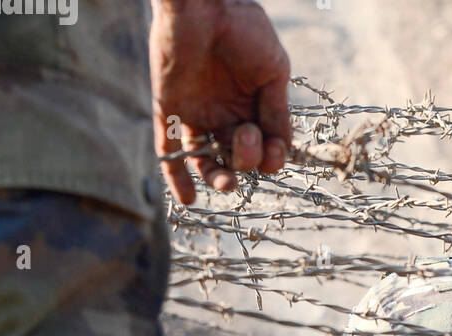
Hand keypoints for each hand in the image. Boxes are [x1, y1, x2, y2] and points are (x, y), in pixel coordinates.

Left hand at [150, 0, 291, 204]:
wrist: (204, 4)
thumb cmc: (244, 28)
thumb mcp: (273, 70)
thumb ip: (277, 110)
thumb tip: (281, 147)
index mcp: (254, 108)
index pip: (265, 148)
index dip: (272, 158)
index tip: (274, 153)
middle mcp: (226, 115)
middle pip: (238, 159)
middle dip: (247, 158)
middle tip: (246, 135)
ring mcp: (198, 114)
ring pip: (207, 161)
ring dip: (218, 179)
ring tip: (225, 183)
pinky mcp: (170, 108)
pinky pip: (170, 150)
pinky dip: (176, 177)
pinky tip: (187, 200)